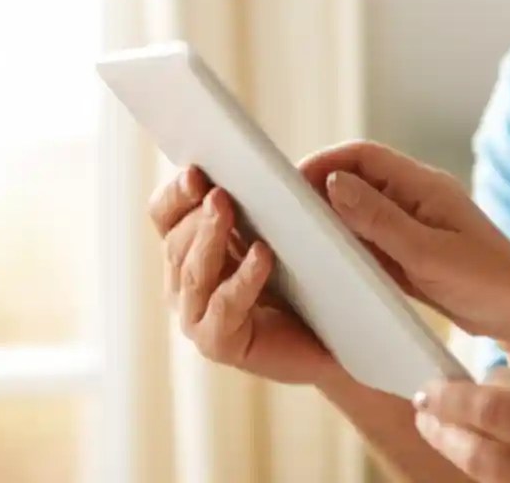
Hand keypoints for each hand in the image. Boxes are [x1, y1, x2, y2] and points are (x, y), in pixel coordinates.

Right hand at [148, 167, 341, 385]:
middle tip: (220, 192)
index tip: (197, 171)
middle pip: (175, 241)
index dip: (176, 192)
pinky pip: (223, 308)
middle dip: (197, 215)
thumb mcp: (285, 226)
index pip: (165, 214)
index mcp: (193, 248)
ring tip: (229, 210)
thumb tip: (252, 163)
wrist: (344, 330)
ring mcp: (199, 316)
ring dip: (210, 238)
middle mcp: (187, 283)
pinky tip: (263, 255)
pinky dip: (242, 280)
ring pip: (193, 273)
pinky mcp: (221, 344)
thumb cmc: (314, 274)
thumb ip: (261, 199)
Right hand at [298, 141, 509, 345]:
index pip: (362, 155)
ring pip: (359, 213)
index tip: (289, 182)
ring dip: (330, 222)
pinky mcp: (411, 253)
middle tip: (281, 215)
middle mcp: (415, 198)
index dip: (324, 162)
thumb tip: (333, 183)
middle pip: (355, 180)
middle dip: (318, 191)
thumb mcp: (427, 254)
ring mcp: (412, 226)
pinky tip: (325, 267)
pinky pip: (369, 242)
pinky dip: (346, 249)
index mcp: (424, 185)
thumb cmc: (486, 282)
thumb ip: (379, 220)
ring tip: (295, 242)